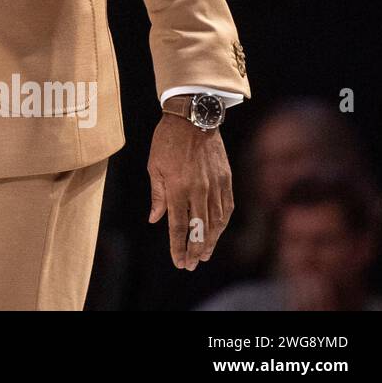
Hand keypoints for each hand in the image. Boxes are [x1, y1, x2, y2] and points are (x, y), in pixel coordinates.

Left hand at [147, 112, 233, 269]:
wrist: (193, 117)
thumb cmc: (167, 141)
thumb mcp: (154, 166)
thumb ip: (157, 195)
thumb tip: (156, 218)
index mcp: (178, 188)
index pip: (179, 225)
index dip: (178, 246)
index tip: (179, 261)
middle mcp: (199, 190)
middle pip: (200, 229)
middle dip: (195, 250)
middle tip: (192, 265)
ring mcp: (215, 185)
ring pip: (216, 221)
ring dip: (211, 241)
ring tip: (205, 254)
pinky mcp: (226, 179)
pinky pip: (227, 207)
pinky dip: (223, 223)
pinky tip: (218, 231)